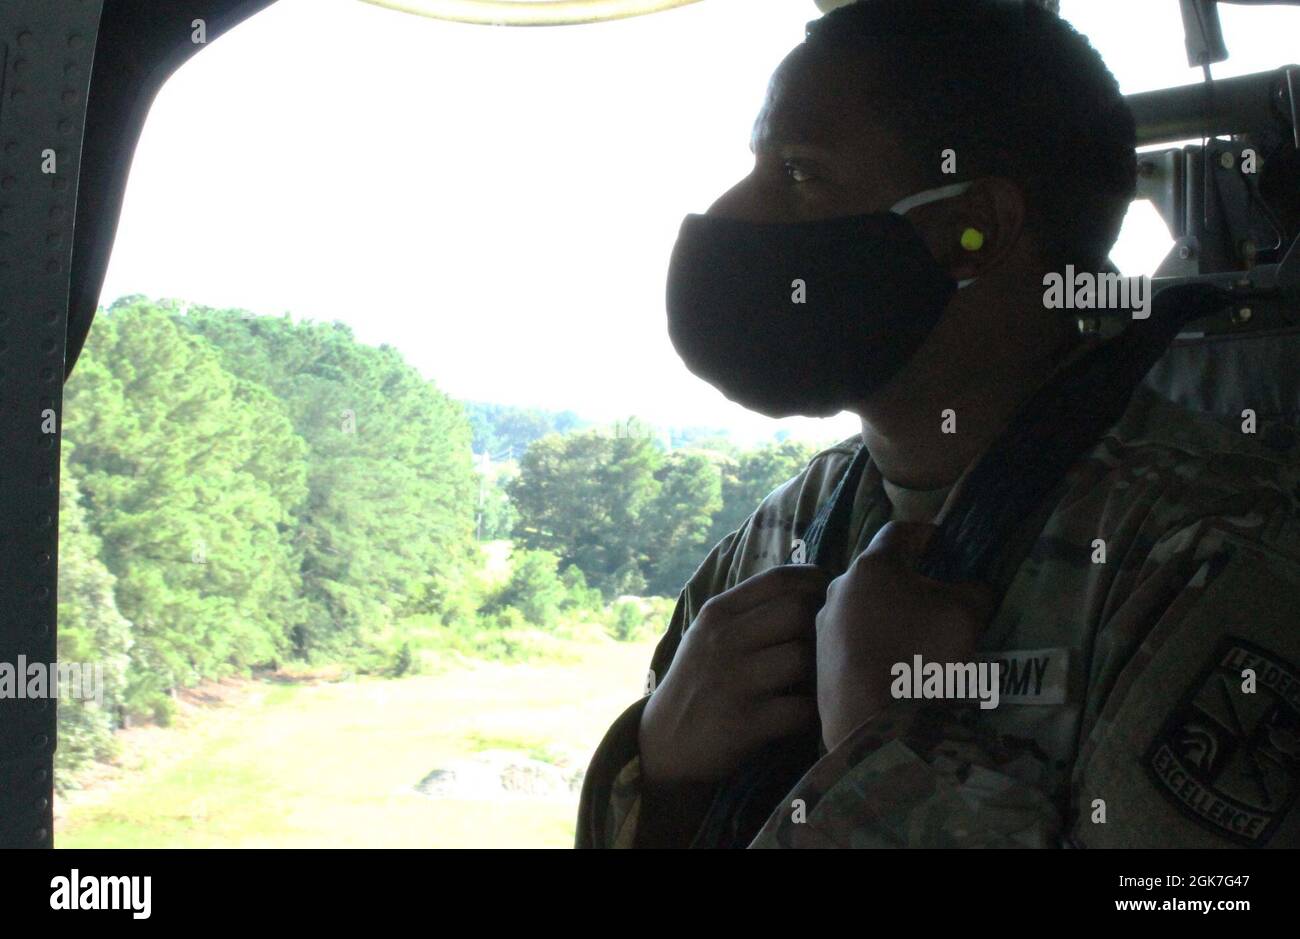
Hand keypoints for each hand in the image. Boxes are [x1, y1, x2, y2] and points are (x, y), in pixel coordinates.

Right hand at [638, 564, 829, 787]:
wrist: (664, 743)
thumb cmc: (698, 682)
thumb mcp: (707, 635)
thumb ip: (748, 610)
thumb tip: (809, 589)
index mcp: (717, 613)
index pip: (779, 579)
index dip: (815, 583)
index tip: (827, 599)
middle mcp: (724, 640)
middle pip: (799, 611)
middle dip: (820, 628)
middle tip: (825, 647)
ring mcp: (734, 681)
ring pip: (804, 658)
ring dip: (819, 672)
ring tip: (815, 682)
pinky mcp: (745, 723)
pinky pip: (801, 709)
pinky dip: (811, 713)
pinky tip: (804, 714)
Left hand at [815, 521, 994, 751]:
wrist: (879, 727)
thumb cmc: (924, 655)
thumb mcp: (967, 613)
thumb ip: (974, 588)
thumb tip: (972, 587)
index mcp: (871, 567)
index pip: (898, 532)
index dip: (925, 534)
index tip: (944, 546)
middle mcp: (837, 590)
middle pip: (877, 574)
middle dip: (906, 582)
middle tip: (935, 600)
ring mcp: (823, 629)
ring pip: (861, 610)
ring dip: (886, 617)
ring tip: (915, 640)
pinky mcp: (819, 666)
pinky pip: (851, 645)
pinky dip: (872, 648)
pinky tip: (893, 670)